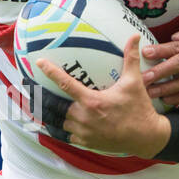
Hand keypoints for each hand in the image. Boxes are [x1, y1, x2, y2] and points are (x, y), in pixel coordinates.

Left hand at [37, 35, 168, 157]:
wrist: (146, 137)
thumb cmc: (139, 109)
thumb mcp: (134, 82)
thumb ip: (131, 59)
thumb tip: (135, 36)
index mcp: (93, 101)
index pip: (66, 84)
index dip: (51, 72)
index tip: (40, 63)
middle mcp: (84, 117)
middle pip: (55, 106)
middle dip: (42, 98)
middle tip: (31, 89)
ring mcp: (84, 132)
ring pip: (59, 122)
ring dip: (52, 114)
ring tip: (39, 105)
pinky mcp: (86, 142)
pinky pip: (67, 135)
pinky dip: (61, 128)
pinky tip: (55, 122)